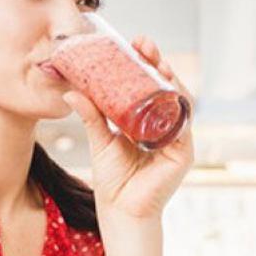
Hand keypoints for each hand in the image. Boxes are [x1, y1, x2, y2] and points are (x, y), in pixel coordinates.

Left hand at [63, 35, 193, 222]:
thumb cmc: (113, 180)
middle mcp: (167, 128)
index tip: (135, 44)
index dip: (146, 64)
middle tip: (144, 45)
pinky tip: (166, 89)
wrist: (119, 212)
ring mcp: (178, 140)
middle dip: (159, 63)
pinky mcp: (183, 153)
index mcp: (150, 122)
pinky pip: (182, 123)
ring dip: (169, 77)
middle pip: (167, 88)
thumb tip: (71, 91)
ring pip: (179, 100)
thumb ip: (91, 115)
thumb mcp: (100, 139)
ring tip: (156, 60)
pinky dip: (175, 105)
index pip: (151, 86)